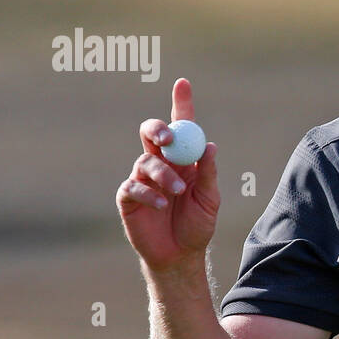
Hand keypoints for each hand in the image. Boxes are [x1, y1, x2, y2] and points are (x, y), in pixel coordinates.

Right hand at [116, 77, 219, 271]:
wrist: (180, 256)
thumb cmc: (197, 226)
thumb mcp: (210, 200)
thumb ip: (208, 174)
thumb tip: (210, 145)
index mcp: (184, 160)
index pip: (182, 127)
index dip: (181, 103)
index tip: (183, 83)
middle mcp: (161, 164)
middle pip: (151, 133)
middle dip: (158, 129)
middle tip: (167, 138)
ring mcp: (142, 179)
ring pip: (145, 161)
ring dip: (163, 175)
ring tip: (178, 193)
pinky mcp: (129, 197)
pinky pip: (133, 186)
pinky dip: (150, 193)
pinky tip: (163, 204)